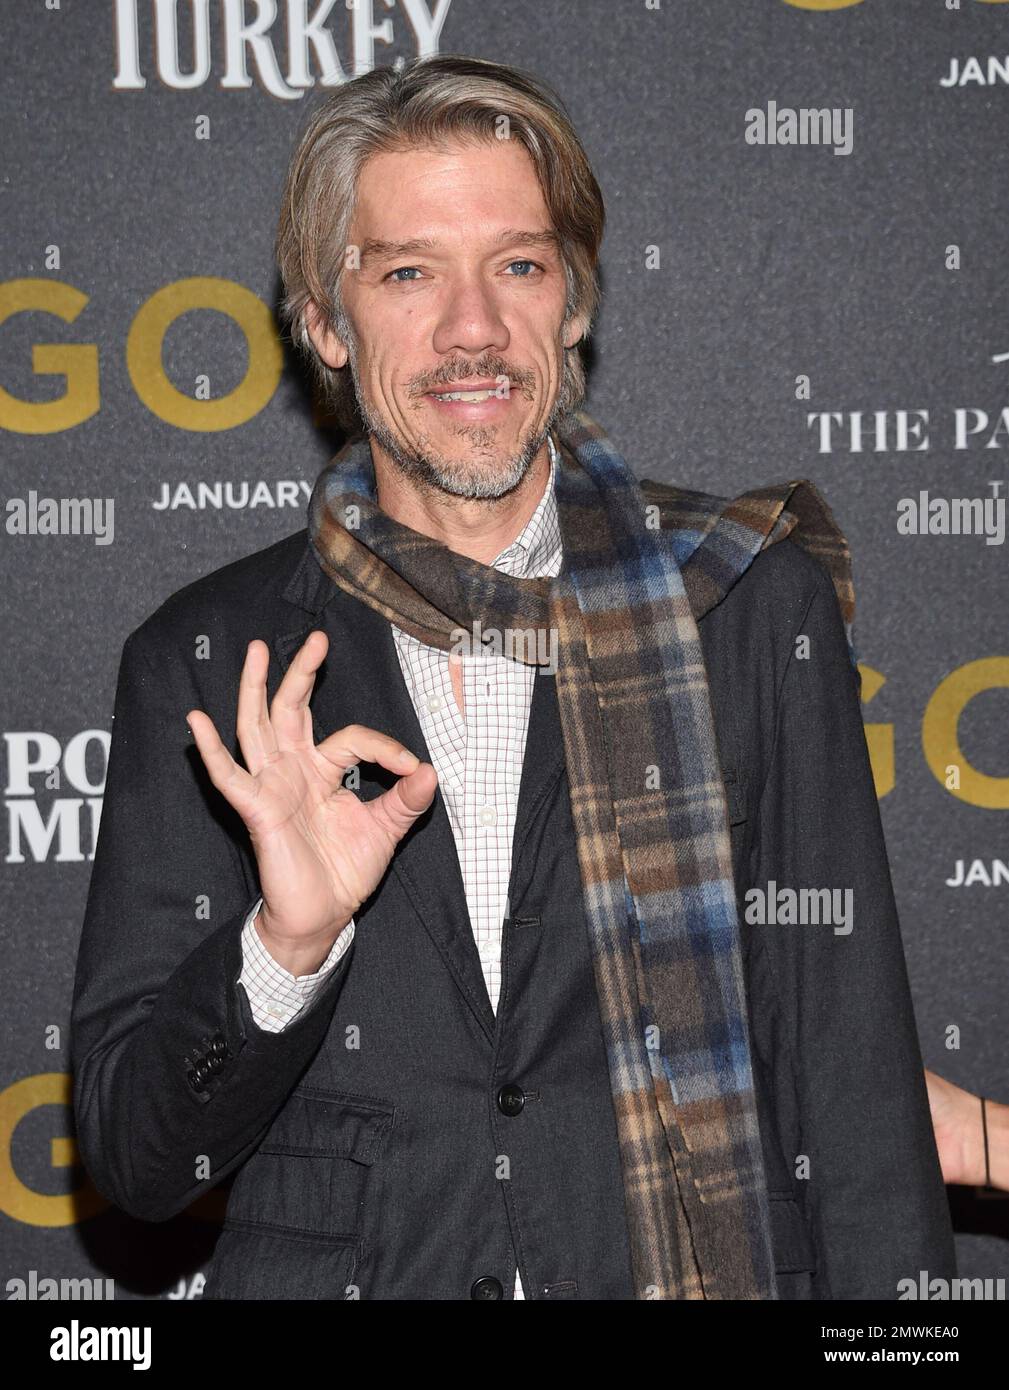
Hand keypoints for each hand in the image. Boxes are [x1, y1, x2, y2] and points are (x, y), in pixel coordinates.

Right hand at [187, 630, 436, 973]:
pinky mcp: (255, 809)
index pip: (353, 737)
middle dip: (301, 673)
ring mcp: (271, 786)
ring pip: (257, 727)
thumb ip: (406, 800)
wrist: (322, 916)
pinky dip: (211, 750)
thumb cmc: (345, 871)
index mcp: (323, 771)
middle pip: (291, 710)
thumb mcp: (385, 830)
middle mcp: (293, 770)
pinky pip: (228, 776)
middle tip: (317, 638)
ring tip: (254, 650)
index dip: (385, 747)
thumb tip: (432, 772)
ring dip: (254, 688)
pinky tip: (197, 721)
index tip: (412, 769)